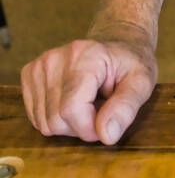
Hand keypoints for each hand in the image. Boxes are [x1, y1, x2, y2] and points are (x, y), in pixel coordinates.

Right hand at [21, 29, 156, 145]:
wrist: (118, 42)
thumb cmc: (131, 63)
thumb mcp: (142, 83)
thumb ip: (126, 108)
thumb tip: (106, 135)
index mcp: (85, 56)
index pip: (71, 110)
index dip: (90, 128)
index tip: (108, 120)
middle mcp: (55, 57)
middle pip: (55, 120)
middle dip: (80, 126)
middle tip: (100, 108)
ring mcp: (39, 65)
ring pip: (43, 122)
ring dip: (68, 124)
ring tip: (88, 103)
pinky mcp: (29, 74)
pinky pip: (35, 117)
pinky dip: (55, 118)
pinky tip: (72, 101)